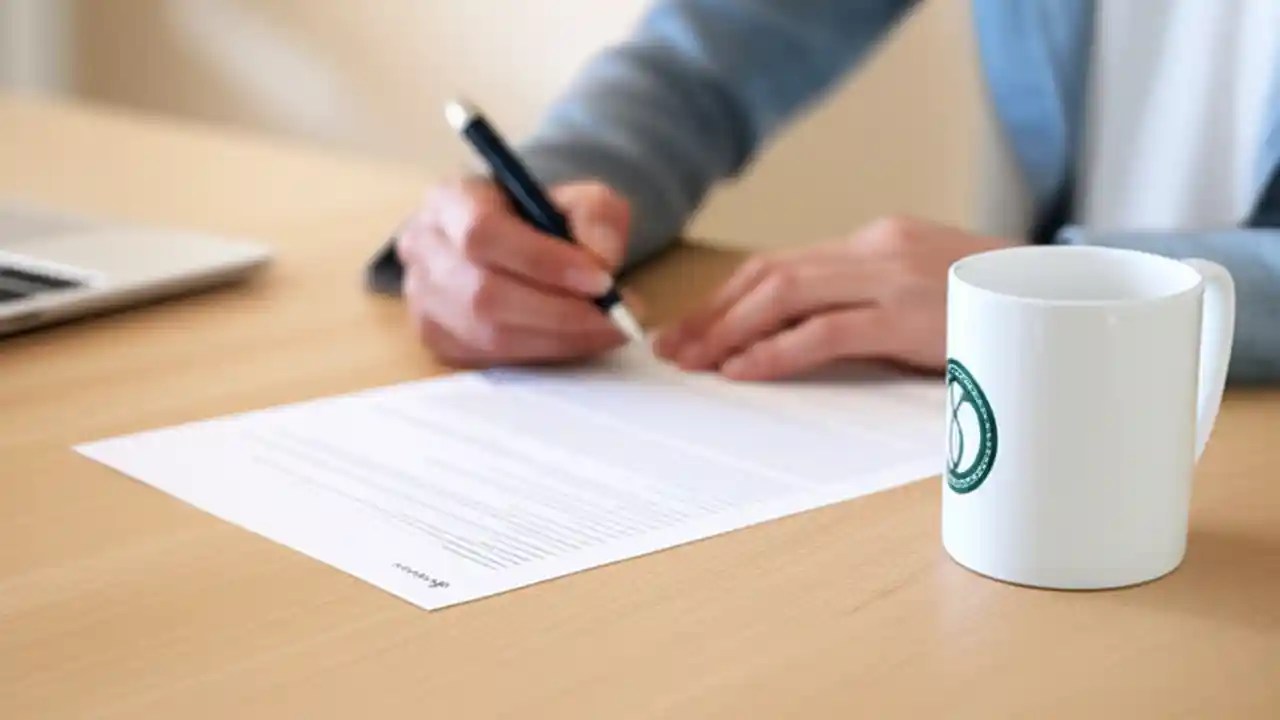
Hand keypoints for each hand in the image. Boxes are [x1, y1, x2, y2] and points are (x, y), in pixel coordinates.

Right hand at [396, 179, 630, 365]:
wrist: (505, 243)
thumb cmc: (537, 218)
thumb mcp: (576, 198)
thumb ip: (597, 215)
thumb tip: (602, 257)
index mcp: (450, 201)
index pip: (484, 233)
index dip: (544, 262)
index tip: (603, 279)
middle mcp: (424, 250)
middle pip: (484, 294)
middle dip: (560, 312)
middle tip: (617, 318)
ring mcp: (424, 301)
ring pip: (488, 335)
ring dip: (559, 339)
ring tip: (609, 331)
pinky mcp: (438, 340)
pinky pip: (492, 358)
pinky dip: (544, 353)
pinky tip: (578, 340)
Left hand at [654, 217, 1012, 379]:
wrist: (1070, 301)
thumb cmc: (996, 309)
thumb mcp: (922, 296)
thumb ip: (867, 305)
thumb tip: (800, 338)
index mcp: (875, 241)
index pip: (780, 264)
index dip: (725, 297)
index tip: (689, 328)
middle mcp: (876, 248)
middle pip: (769, 275)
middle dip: (712, 313)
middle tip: (672, 349)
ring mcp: (892, 277)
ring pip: (785, 295)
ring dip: (729, 331)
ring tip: (694, 363)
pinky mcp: (909, 315)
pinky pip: (825, 332)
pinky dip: (776, 351)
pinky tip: (744, 371)